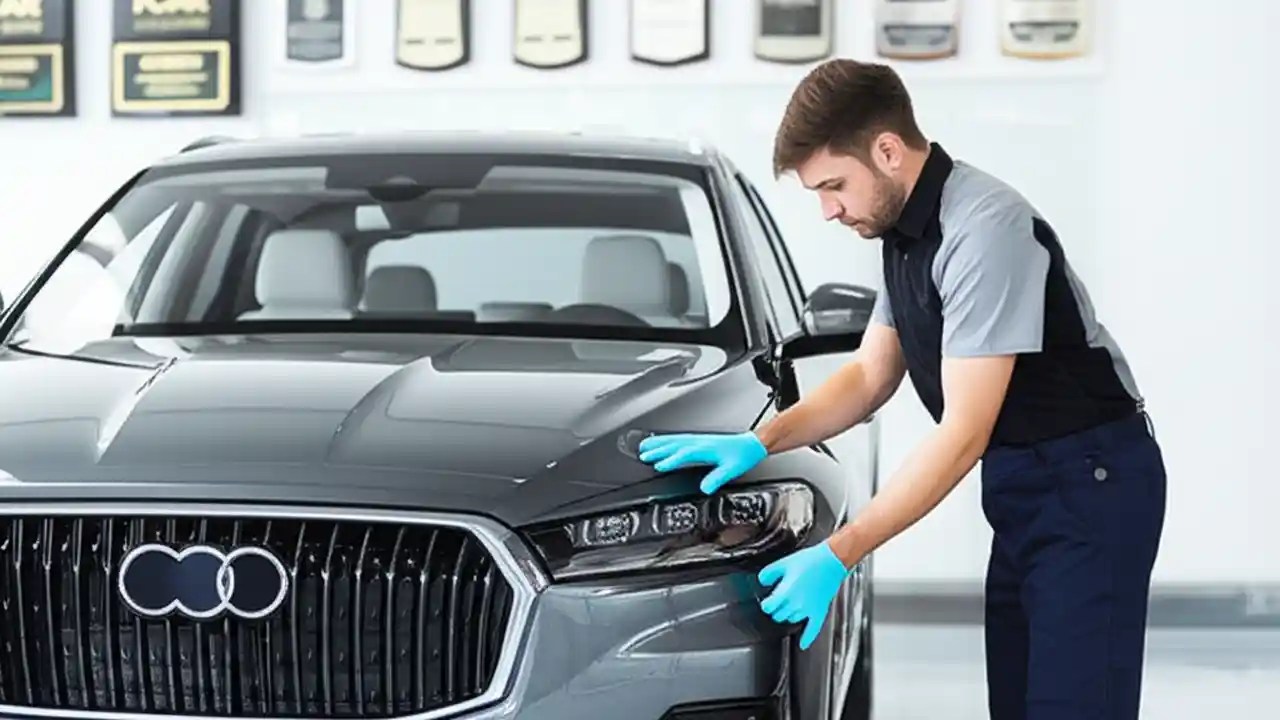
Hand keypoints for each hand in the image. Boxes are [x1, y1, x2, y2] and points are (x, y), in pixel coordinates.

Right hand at [637, 431, 766, 493]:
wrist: (752, 444)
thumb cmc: (743, 455)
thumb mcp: (733, 470)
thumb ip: (717, 478)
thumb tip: (705, 488)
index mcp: (706, 449)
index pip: (684, 454)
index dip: (671, 460)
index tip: (658, 465)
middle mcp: (700, 442)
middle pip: (675, 445)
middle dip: (658, 450)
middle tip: (643, 455)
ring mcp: (699, 440)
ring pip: (674, 440)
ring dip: (659, 443)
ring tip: (644, 446)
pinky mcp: (699, 440)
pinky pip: (679, 439)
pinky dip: (667, 440)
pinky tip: (661, 442)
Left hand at [757, 540, 852, 649]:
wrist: (831, 561)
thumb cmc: (810, 561)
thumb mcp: (783, 563)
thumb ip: (768, 573)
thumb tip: (762, 581)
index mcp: (786, 593)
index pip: (768, 608)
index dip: (766, 604)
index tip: (767, 601)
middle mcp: (796, 604)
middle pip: (778, 616)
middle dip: (776, 609)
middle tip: (778, 601)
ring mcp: (809, 610)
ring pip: (791, 620)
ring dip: (788, 615)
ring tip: (789, 606)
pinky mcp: (820, 612)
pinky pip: (813, 630)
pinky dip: (807, 638)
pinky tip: (802, 644)